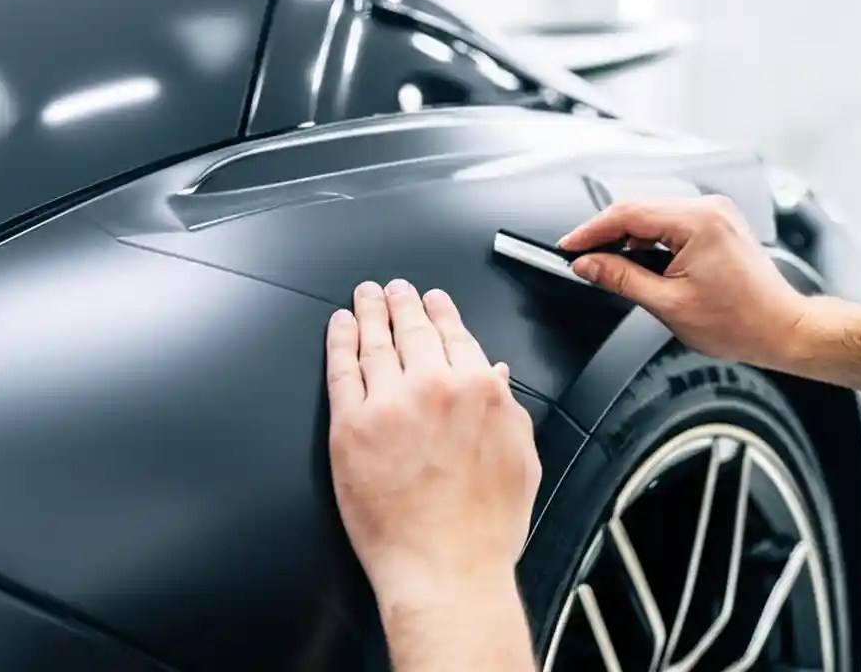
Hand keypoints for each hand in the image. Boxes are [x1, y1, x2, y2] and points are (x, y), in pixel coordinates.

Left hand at [325, 280, 539, 606]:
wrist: (445, 572)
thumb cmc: (484, 531)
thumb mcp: (521, 460)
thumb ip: (507, 408)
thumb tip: (495, 374)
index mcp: (480, 391)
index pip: (456, 335)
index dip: (441, 311)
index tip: (433, 300)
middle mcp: (434, 388)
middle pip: (413, 329)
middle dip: (402, 302)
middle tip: (394, 288)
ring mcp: (389, 405)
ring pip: (376, 342)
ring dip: (369, 311)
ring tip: (364, 297)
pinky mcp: (350, 428)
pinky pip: (341, 372)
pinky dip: (340, 343)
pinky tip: (339, 328)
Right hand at [558, 195, 809, 368]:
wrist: (781, 328)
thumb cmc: (740, 322)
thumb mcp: (668, 304)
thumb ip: (621, 279)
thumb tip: (589, 265)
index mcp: (698, 222)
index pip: (627, 214)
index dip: (591, 230)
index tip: (569, 246)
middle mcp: (709, 209)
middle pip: (638, 208)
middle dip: (606, 233)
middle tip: (581, 258)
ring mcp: (715, 214)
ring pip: (653, 214)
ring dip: (627, 236)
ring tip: (607, 263)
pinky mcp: (717, 223)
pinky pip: (671, 221)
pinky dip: (649, 238)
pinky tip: (637, 259)